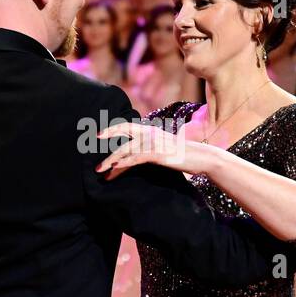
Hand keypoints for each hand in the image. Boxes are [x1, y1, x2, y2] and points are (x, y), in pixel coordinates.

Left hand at [95, 120, 211, 179]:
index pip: (127, 125)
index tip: (98, 135)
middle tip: (95, 148)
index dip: (112, 129)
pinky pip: (137, 158)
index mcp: (150, 130)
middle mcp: (150, 132)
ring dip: (112, 160)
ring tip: (101, 171)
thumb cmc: (182, 155)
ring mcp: (154, 142)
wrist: (201, 158)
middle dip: (107, 140)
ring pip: (127, 149)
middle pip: (124, 132)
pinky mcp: (158, 154)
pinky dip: (125, 163)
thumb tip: (132, 158)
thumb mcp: (162, 149)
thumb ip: (147, 149)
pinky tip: (115, 168)